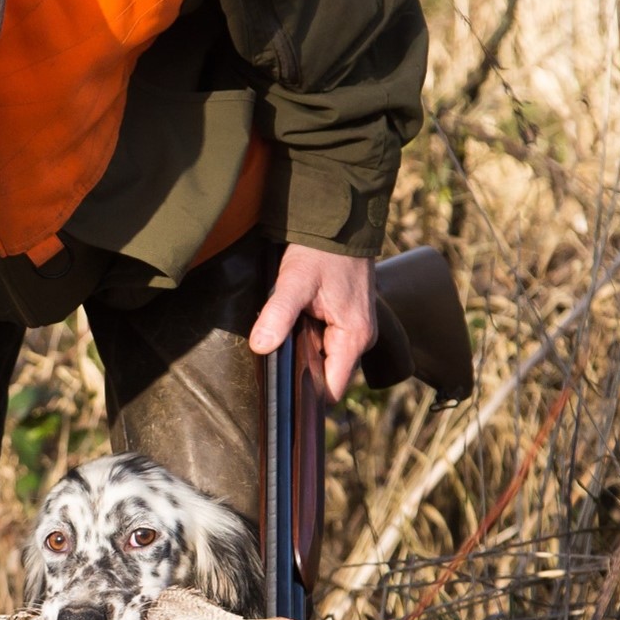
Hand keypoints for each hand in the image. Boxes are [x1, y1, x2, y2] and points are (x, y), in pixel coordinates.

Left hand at [248, 244, 376, 401]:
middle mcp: (359, 338)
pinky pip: (326, 342)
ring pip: (325, 359)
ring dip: (302, 357)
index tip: (278, 397)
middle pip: (327, 376)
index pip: (331, 389)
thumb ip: (278, 314)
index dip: (306, 397)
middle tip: (269, 370)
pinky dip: (307, 341)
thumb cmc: (321, 252)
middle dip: (300, 376)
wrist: (340, 222)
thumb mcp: (295, 281)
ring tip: (277, 348)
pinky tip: (288, 332)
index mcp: (353, 337)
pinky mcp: (346, 318)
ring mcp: (354, 329)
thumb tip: (260, 347)